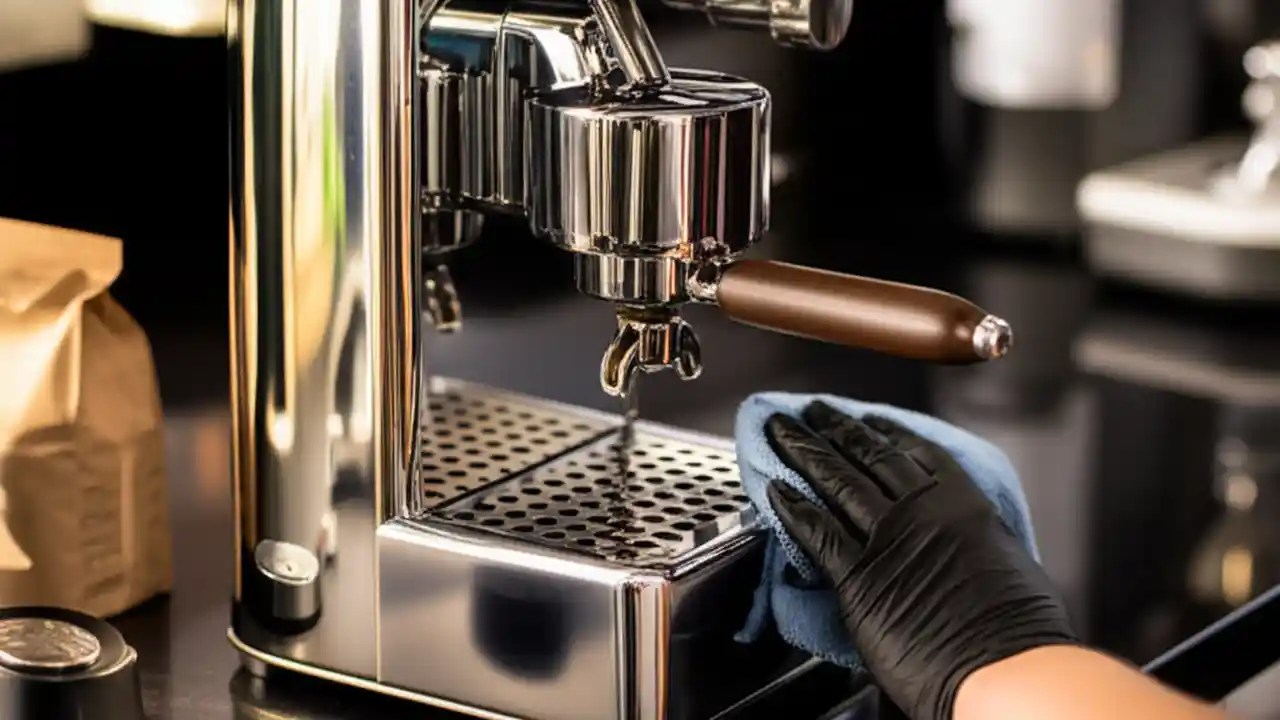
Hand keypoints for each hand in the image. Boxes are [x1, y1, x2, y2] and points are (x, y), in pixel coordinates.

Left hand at [765, 402, 1076, 719]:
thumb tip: (977, 539)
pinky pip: (817, 531)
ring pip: (835, 480)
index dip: (883, 431)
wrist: (1004, 669)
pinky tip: (774, 491)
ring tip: (780, 430)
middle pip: (866, 455)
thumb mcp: (1012, 561)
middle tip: (811, 410)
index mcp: (963, 502)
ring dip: (802, 451)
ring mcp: (888, 539)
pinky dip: (792, 507)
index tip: (867, 418)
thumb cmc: (1020, 632)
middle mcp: (922, 510)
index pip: (914, 453)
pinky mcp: (859, 576)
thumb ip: (982, 539)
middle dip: (832, 428)